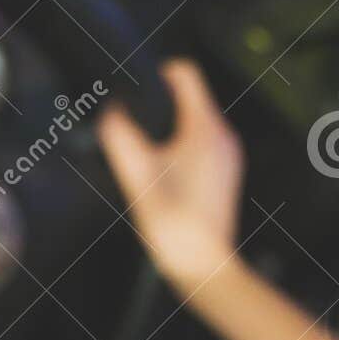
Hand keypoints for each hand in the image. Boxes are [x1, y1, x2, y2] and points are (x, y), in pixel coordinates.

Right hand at [99, 60, 243, 294]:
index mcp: (205, 128)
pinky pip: (199, 145)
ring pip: (192, 122)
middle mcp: (223, 137)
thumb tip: (111, 111)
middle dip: (157, 107)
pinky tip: (161, 175)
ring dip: (166, 130)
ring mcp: (227, 156)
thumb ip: (119, 134)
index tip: (133, 92)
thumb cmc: (174, 226)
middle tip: (131, 129)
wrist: (202, 266)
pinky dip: (178, 149)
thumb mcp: (135, 173)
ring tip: (144, 156)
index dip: (155, 74)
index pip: (184, 73)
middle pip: (188, 97)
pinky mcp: (225, 174)